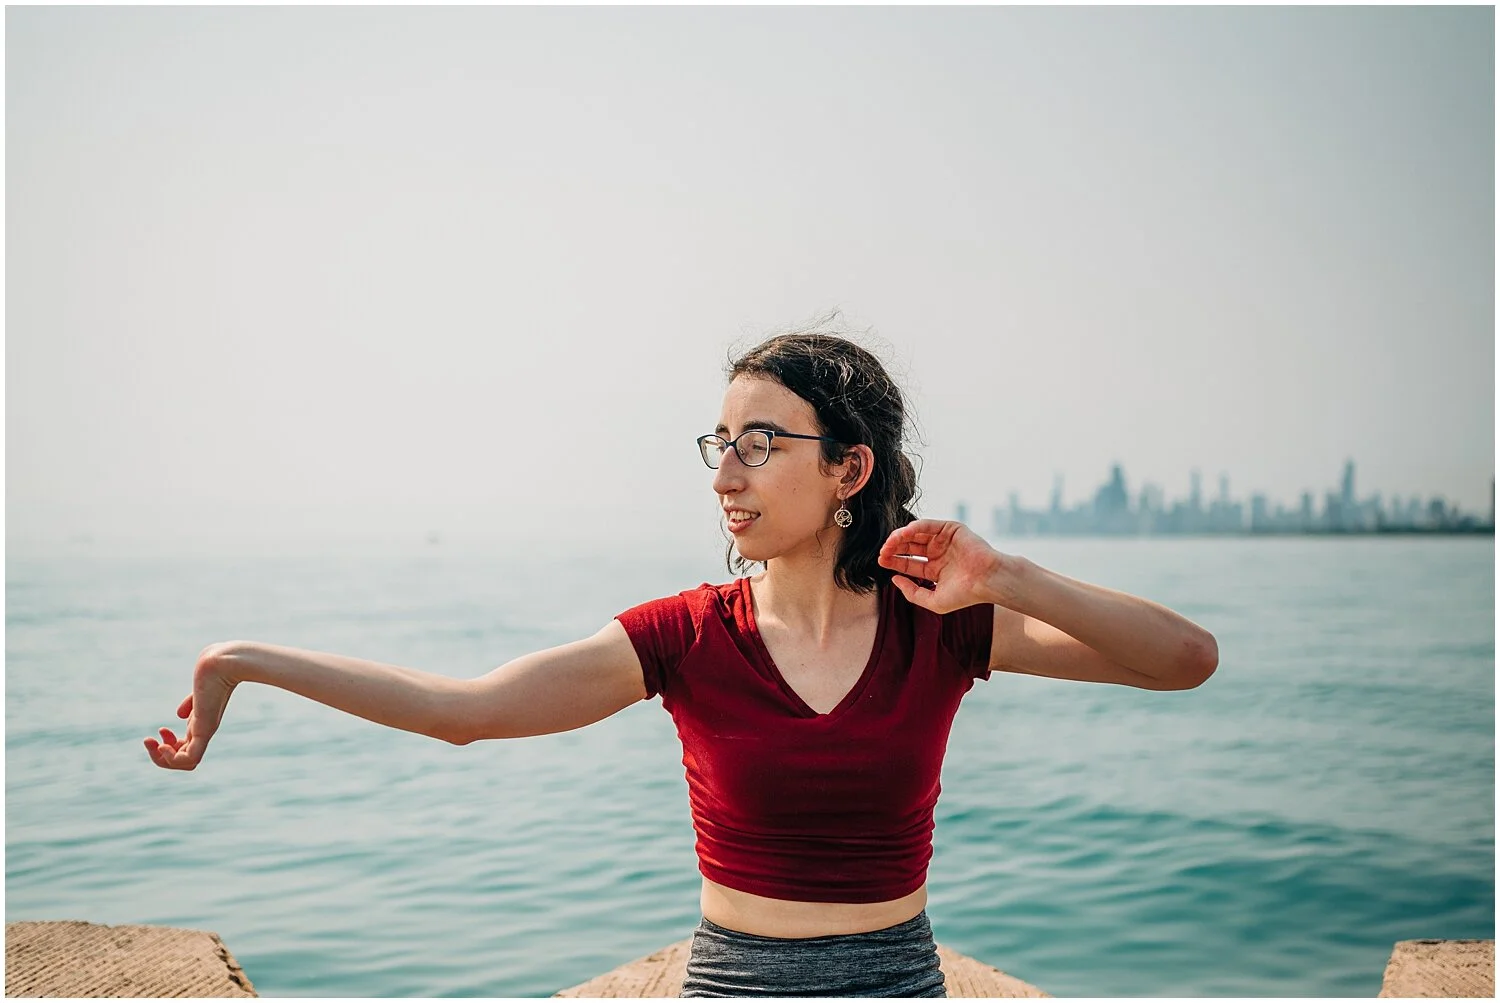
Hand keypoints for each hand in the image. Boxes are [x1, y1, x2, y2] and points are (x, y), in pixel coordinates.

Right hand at [144, 646, 237, 770]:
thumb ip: (191, 703)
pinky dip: (173, 759)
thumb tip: (179, 715)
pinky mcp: (205, 729)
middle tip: (150, 741)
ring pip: (185, 763)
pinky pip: (190, 759)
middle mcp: (203, 730)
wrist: (220, 663)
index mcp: (201, 723)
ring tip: (154, 745)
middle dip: (161, 756)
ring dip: (163, 760)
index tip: (162, 730)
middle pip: (184, 760)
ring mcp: (205, 731)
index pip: (186, 748)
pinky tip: (163, 746)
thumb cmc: (209, 671)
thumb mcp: (196, 691)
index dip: (169, 745)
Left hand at [878, 519, 1011, 613]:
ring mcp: (944, 541)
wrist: (987, 581)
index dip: (894, 561)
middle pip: (909, 547)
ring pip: (916, 535)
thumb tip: (894, 580)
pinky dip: (915, 527)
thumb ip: (912, 593)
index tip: (881, 561)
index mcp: (935, 570)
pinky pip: (928, 525)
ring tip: (890, 543)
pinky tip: (904, 534)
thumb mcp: (933, 601)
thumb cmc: (965, 594)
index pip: (909, 563)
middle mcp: (938, 554)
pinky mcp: (951, 529)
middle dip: (895, 548)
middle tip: (883, 552)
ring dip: (901, 537)